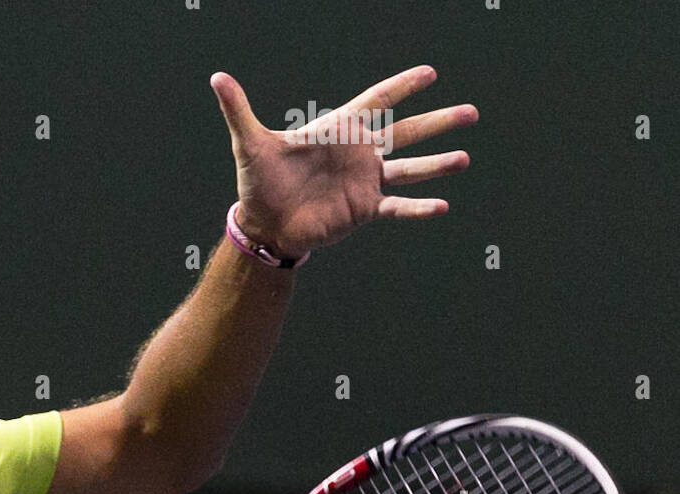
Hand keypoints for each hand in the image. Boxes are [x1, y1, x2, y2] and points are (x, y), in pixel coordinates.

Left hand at [210, 65, 476, 259]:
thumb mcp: (251, 143)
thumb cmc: (259, 182)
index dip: (402, 87)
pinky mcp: (363, 210)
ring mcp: (364, 182)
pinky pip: (396, 206)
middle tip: (471, 113)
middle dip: (437, 122)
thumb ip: (239, 109)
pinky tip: (441, 206)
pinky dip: (417, 207)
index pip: (378, 101)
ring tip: (464, 158)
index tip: (429, 73)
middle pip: (406, 132)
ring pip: (409, 169)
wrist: (265, 225)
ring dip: (436, 164)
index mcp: (340, 129)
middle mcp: (359, 153)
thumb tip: (216, 77)